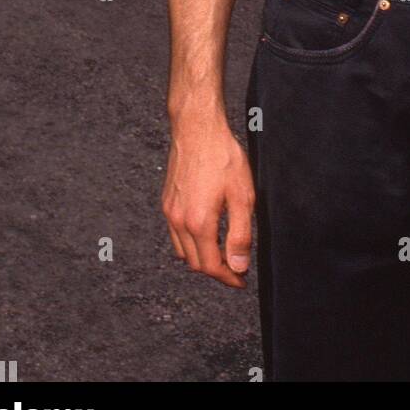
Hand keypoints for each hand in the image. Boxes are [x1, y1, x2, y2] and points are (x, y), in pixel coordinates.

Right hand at [162, 114, 255, 287]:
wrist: (197, 128)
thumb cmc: (223, 157)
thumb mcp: (242, 196)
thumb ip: (240, 235)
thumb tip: (238, 266)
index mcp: (199, 223)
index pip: (211, 267)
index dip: (228, 278)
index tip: (241, 281)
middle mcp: (179, 221)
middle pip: (196, 263)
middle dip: (216, 271)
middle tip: (236, 269)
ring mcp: (170, 212)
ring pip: (183, 251)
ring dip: (202, 258)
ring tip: (222, 253)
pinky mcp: (167, 202)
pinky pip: (175, 235)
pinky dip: (190, 243)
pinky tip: (205, 233)